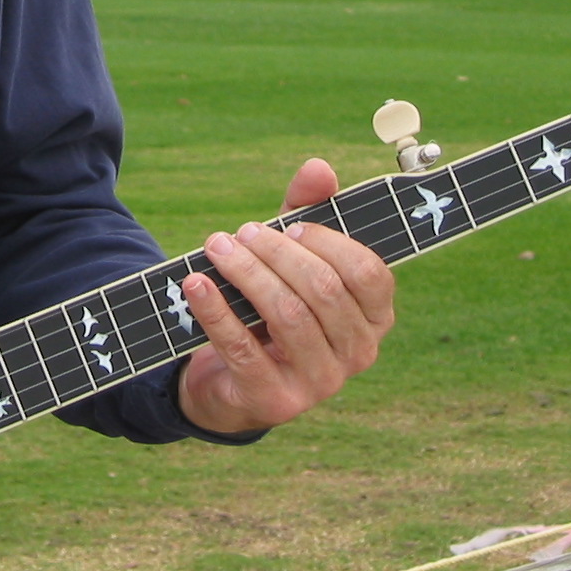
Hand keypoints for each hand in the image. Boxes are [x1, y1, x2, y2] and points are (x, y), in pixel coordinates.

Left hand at [176, 157, 394, 436]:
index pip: (368, 273)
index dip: (327, 242)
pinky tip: (196, 282)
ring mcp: (321, 384)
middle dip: (276, 252)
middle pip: (324, 290)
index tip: (287, 225)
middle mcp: (358, 354)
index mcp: (374, 317)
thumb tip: (318, 168)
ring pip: (287, 315)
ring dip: (246, 273)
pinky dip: (216, 309)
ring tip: (216, 248)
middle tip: (240, 233)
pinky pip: (245, 349)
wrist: (232, 379)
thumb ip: (306, 210)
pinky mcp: (276, 402)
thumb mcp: (289, 256)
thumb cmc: (272, 305)